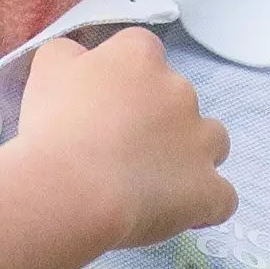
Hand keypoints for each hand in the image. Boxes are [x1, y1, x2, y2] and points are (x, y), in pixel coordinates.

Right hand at [15, 28, 237, 251]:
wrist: (70, 188)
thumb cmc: (54, 126)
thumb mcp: (47, 70)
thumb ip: (69, 55)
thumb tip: (81, 59)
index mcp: (141, 57)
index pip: (142, 55)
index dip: (124, 82)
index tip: (103, 108)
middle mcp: (180, 91)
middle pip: (178, 100)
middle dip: (156, 121)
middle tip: (117, 151)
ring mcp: (202, 141)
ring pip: (213, 141)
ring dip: (192, 156)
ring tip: (156, 182)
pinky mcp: (210, 189)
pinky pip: (221, 197)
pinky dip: (205, 205)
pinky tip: (179, 214)